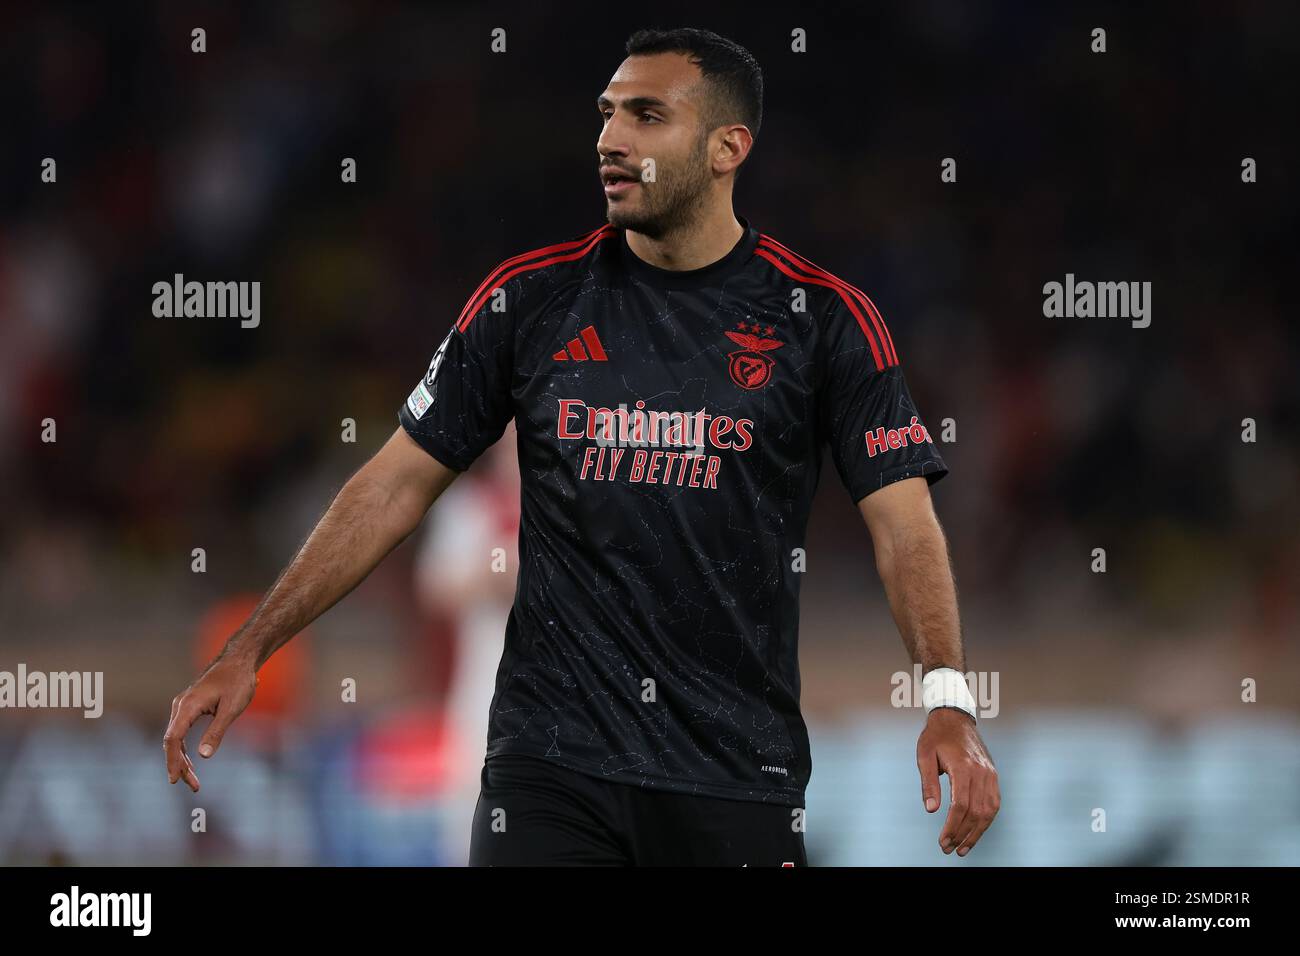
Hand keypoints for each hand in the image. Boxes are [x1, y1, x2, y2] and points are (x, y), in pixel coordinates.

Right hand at [164, 656, 257, 791]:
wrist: (239, 660)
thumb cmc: (238, 681)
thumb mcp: (232, 708)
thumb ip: (217, 732)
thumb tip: (203, 756)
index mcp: (188, 706)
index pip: (173, 738)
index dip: (173, 760)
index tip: (175, 780)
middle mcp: (180, 706)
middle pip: (172, 741)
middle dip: (179, 765)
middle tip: (193, 786)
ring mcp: (183, 706)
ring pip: (175, 738)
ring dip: (182, 759)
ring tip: (193, 781)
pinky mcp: (189, 707)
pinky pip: (181, 732)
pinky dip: (185, 748)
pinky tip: (191, 762)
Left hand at [917, 707, 999, 855]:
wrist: (955, 718)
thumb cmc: (936, 737)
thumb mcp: (924, 756)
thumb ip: (928, 784)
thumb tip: (931, 810)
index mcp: (963, 767)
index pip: (961, 805)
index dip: (952, 827)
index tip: (943, 841)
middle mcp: (981, 772)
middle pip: (976, 812)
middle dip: (963, 834)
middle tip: (948, 849)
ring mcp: (990, 774)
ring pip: (989, 811)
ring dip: (977, 832)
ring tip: (963, 848)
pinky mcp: (993, 776)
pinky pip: (994, 803)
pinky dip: (986, 820)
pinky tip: (975, 831)